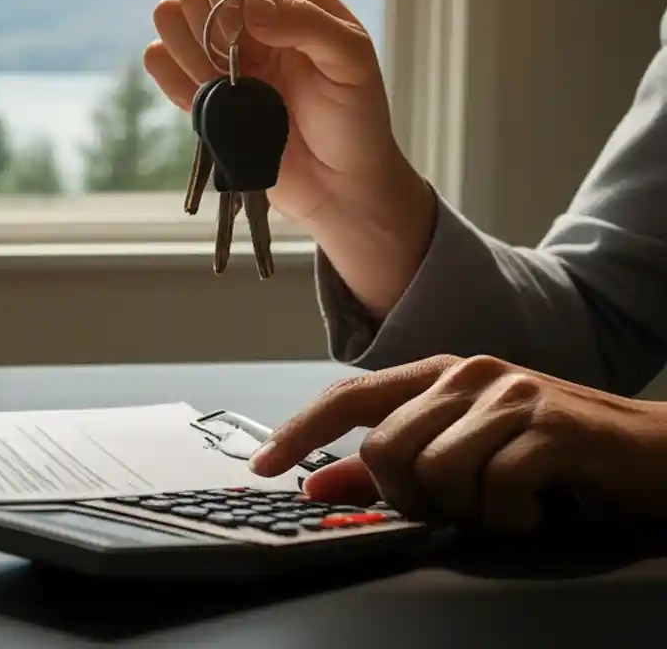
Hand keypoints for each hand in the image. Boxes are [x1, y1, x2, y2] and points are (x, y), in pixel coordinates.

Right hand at [144, 0, 435, 316]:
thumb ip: (303, 22)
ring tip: (232, 83)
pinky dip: (173, 76)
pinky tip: (210, 101)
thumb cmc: (355, 118)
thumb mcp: (350, 59)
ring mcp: (218, 54)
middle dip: (211, 17)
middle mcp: (247, 15)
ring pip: (168, 16)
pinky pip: (158, 62)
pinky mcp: (198, 92)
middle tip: (244, 57)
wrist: (337, 186)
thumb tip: (244, 7)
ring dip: (191, 48)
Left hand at [249, 355, 666, 532]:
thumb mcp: (464, 458)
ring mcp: (508, 394)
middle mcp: (467, 374)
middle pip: (385, 450)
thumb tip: (317, 487)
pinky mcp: (548, 425)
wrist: (651, 454)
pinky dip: (512, 516)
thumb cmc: (551, 457)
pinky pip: (493, 490)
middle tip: (460, 505)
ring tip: (507, 501)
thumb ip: (388, 471)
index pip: (348, 398)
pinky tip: (538, 504)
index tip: (263, 467)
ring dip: (469, 509)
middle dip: (412, 498)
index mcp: (437, 377)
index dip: (300, 433)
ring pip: (435, 473)